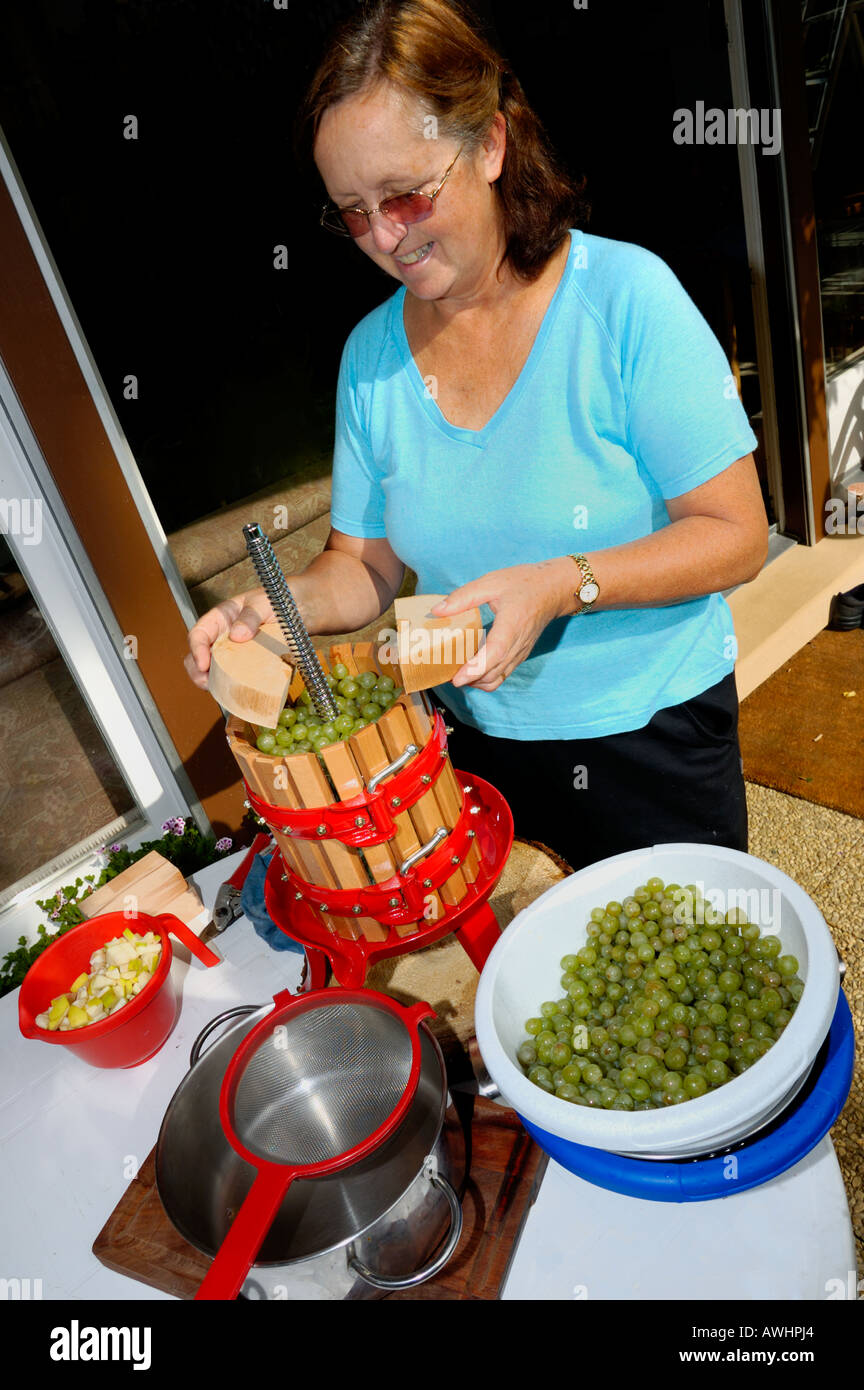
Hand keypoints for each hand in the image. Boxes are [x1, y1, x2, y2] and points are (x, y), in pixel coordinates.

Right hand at [184, 589, 274, 689]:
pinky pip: (237, 676)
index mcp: (222, 618)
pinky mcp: (250, 664)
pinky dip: (234, 685)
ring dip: (214, 682)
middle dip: (197, 671)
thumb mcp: (264, 602)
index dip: (197, 649)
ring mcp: (236, 651)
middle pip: (201, 655)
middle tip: (206, 683)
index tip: (203, 664)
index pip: (199, 633)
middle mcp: (225, 636)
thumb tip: (237, 636)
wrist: (302, 608)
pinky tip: (239, 691)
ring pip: (215, 669)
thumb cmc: (279, 599)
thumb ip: (250, 616)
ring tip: (221, 690)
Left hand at [429, 562, 567, 692]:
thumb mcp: (491, 582)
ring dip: (477, 681)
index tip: (457, 678)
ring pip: (498, 678)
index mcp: (511, 625)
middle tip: (444, 675)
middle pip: (493, 673)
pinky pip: (502, 673)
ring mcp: (520, 652)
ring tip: (455, 673)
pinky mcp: (520, 654)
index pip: (495, 654)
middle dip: (469, 680)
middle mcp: (518, 644)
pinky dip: (486, 677)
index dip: (475, 669)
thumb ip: (463, 597)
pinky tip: (471, 667)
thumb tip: (437, 611)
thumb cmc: (524, 583)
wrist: (554, 589)